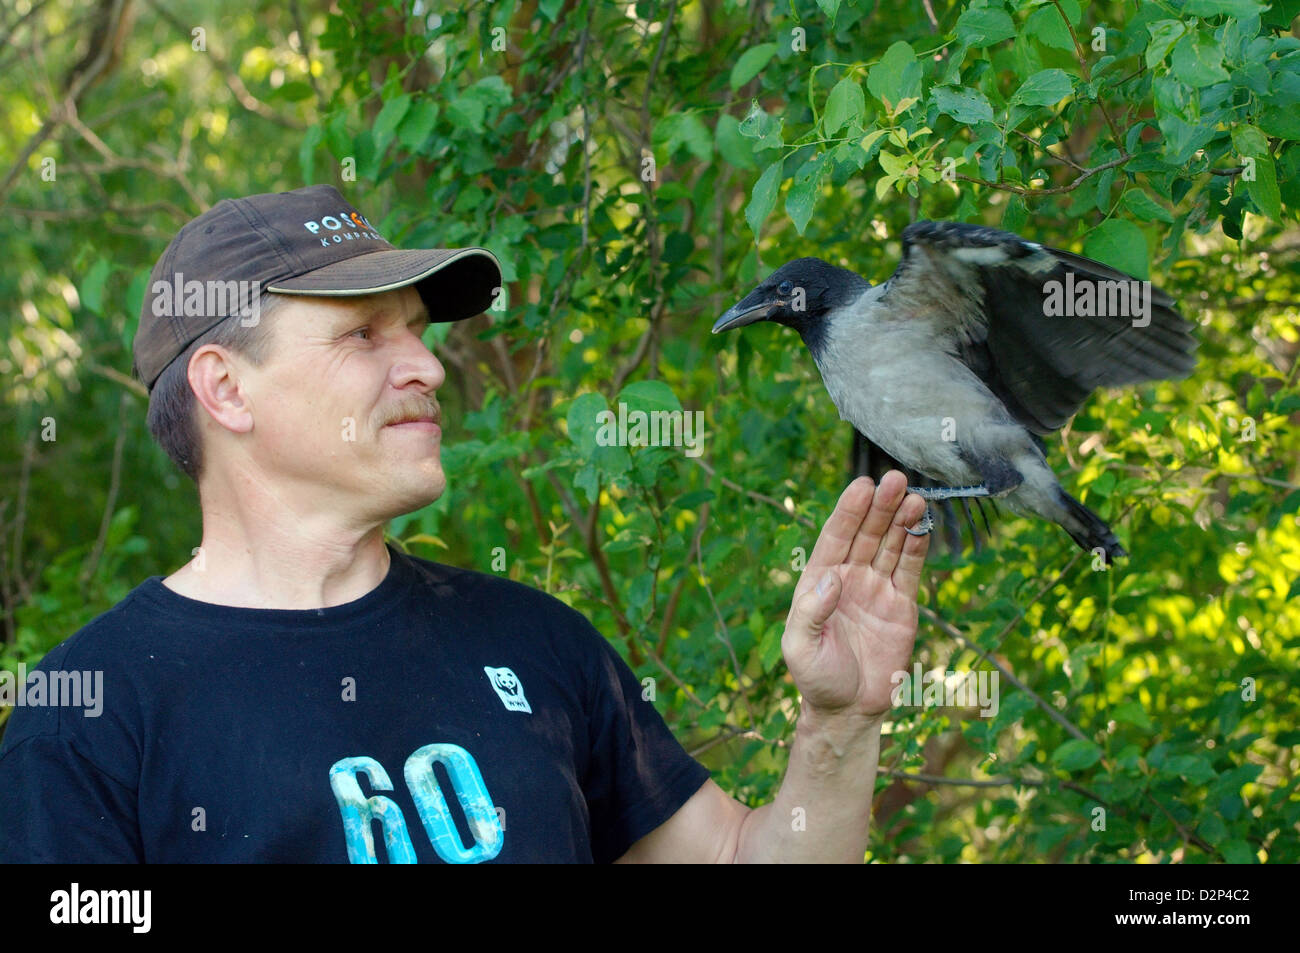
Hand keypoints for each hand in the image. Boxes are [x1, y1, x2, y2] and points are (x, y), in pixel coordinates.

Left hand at [782, 471, 928, 720]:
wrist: (848, 711)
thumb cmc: (816, 678)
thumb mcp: (799, 647)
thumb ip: (811, 611)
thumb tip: (832, 576)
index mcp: (819, 580)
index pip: (835, 536)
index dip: (849, 511)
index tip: (863, 485)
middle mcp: (848, 577)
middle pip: (867, 533)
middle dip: (880, 506)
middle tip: (896, 479)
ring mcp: (876, 589)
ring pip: (891, 546)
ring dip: (902, 521)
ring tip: (915, 497)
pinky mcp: (901, 606)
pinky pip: (910, 570)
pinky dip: (918, 548)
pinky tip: (923, 525)